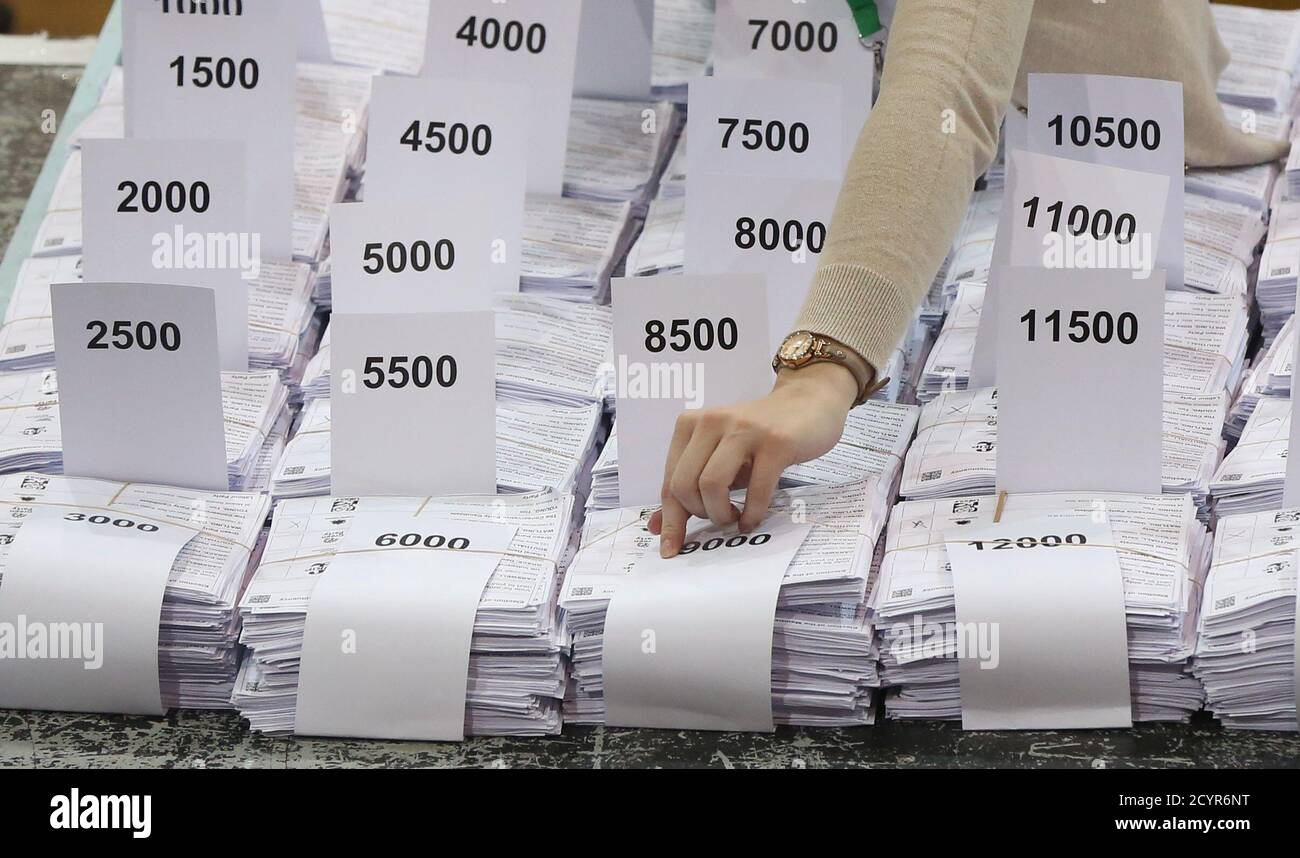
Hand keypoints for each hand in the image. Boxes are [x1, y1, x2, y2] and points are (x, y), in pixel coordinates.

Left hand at [648, 361, 858, 557]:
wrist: (807, 404)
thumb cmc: (757, 438)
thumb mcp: (717, 457)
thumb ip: (688, 487)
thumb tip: (659, 528)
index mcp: (690, 425)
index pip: (670, 480)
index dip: (670, 518)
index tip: (670, 549)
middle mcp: (711, 422)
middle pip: (684, 484)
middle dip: (699, 513)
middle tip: (718, 517)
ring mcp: (744, 430)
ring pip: (711, 485)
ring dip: (720, 513)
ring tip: (733, 516)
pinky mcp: (776, 442)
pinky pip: (755, 489)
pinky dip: (752, 514)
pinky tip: (751, 519)